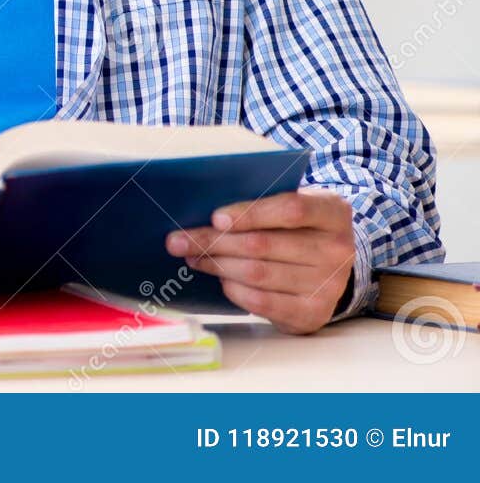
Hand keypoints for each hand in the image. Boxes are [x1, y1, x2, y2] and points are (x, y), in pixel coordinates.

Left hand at [165, 188, 356, 334]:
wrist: (333, 266)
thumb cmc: (299, 227)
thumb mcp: (293, 205)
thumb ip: (262, 202)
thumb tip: (204, 211)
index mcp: (332, 212)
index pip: (290, 209)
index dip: (249, 213)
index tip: (215, 217)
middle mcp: (337, 249)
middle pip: (263, 245)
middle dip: (213, 242)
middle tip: (178, 241)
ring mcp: (329, 285)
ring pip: (257, 273)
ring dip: (216, 266)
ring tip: (193, 258)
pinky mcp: (313, 313)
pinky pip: (262, 302)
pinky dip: (234, 289)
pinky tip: (220, 279)